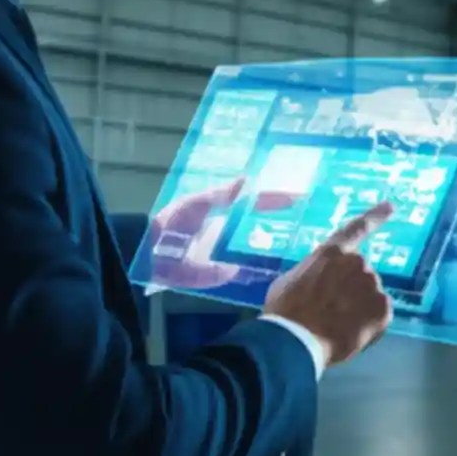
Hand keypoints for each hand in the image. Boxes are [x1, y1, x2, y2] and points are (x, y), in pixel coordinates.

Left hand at [146, 178, 299, 288]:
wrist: (148, 255)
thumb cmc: (172, 224)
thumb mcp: (196, 204)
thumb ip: (221, 195)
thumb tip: (246, 179)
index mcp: (223, 214)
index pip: (255, 204)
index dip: (275, 200)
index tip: (299, 199)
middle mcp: (228, 234)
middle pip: (260, 230)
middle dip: (282, 229)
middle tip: (308, 229)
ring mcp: (226, 256)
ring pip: (257, 253)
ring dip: (275, 254)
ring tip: (301, 253)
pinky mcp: (219, 276)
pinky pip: (244, 275)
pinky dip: (259, 275)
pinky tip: (278, 276)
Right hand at [263, 202, 394, 367]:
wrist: (297, 341)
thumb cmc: (285, 311)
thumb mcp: (290, 281)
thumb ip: (313, 273)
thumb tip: (319, 279)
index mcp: (332, 253)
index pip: (357, 229)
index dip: (376, 216)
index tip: (392, 205)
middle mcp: (358, 263)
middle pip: (360, 275)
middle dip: (350, 290)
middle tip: (330, 311)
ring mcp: (373, 285)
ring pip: (369, 297)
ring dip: (358, 308)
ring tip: (336, 326)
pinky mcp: (384, 309)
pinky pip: (379, 316)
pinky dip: (369, 325)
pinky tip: (349, 333)